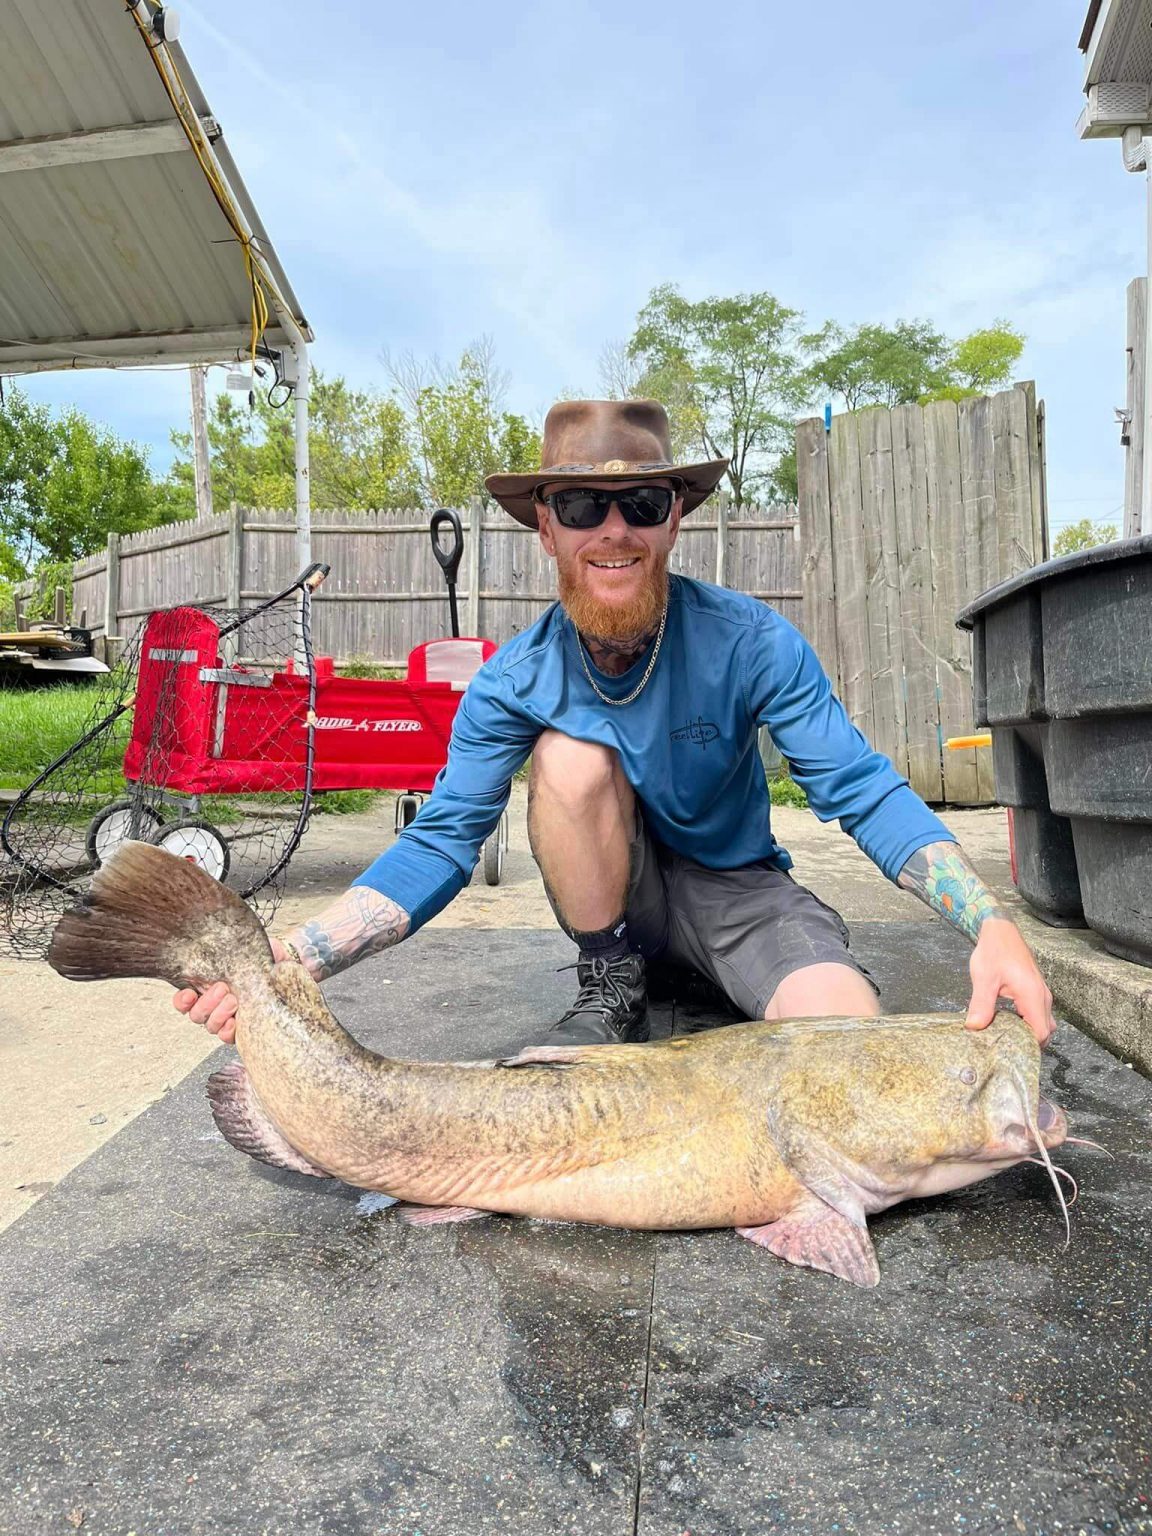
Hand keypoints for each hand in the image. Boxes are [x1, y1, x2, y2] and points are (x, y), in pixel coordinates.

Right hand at [172, 936, 289, 1045]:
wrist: (289, 966)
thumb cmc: (263, 957)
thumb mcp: (245, 948)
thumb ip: (229, 949)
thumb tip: (218, 944)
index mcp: (208, 985)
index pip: (185, 999)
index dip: (182, 1000)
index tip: (190, 993)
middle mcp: (215, 1004)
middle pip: (196, 1014)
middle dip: (206, 1003)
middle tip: (223, 988)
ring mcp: (229, 1018)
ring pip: (210, 1026)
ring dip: (219, 1014)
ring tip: (234, 1000)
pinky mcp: (245, 1028)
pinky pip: (228, 1037)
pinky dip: (229, 1031)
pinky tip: (236, 1021)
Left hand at [966, 917, 1054, 1045]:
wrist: (1000, 930)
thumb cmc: (994, 951)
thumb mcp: (984, 978)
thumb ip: (981, 1004)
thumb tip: (975, 1027)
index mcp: (1033, 995)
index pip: (1040, 1033)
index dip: (1026, 1045)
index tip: (1007, 1049)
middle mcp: (1042, 996)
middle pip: (1045, 1031)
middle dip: (1027, 1042)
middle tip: (1004, 1045)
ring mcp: (1041, 993)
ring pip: (1043, 1023)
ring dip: (1028, 1032)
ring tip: (1005, 1036)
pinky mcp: (1035, 991)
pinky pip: (1038, 1014)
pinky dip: (1027, 1023)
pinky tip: (1008, 1023)